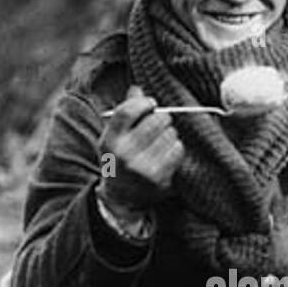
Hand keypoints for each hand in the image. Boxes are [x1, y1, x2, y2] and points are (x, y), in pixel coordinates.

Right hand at [97, 85, 183, 214]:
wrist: (121, 198)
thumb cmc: (121, 159)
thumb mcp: (115, 137)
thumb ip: (125, 112)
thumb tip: (138, 88)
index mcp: (109, 140)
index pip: (128, 110)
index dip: (144, 102)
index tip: (151, 103)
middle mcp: (124, 154)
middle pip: (155, 120)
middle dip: (162, 118)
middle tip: (160, 124)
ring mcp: (142, 168)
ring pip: (170, 134)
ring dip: (170, 134)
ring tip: (162, 141)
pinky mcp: (159, 178)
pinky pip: (177, 150)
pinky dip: (176, 148)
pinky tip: (168, 153)